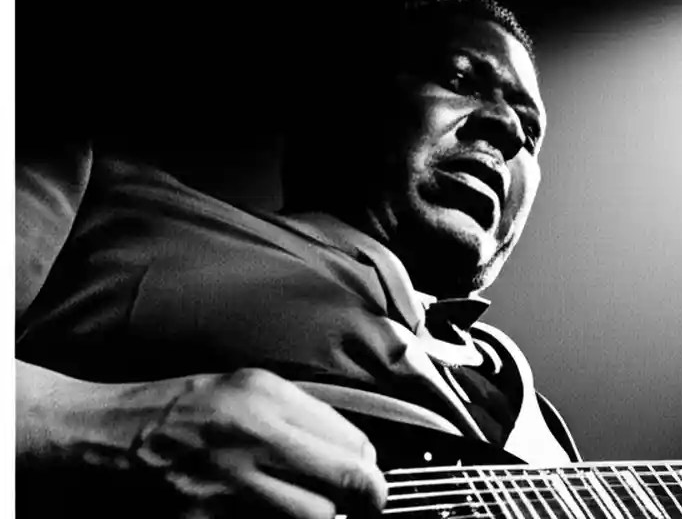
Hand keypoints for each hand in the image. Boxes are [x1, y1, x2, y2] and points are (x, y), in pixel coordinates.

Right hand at [18, 363, 386, 517]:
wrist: (100, 434)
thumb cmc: (174, 407)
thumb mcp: (243, 386)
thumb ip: (300, 412)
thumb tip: (352, 446)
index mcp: (264, 397)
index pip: (351, 443)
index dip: (370, 468)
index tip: (371, 478)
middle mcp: (249, 437)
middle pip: (342, 484)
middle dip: (362, 499)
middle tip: (365, 506)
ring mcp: (224, 485)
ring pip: (311, 517)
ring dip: (318, 515)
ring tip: (311, 505)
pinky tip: (269, 512)